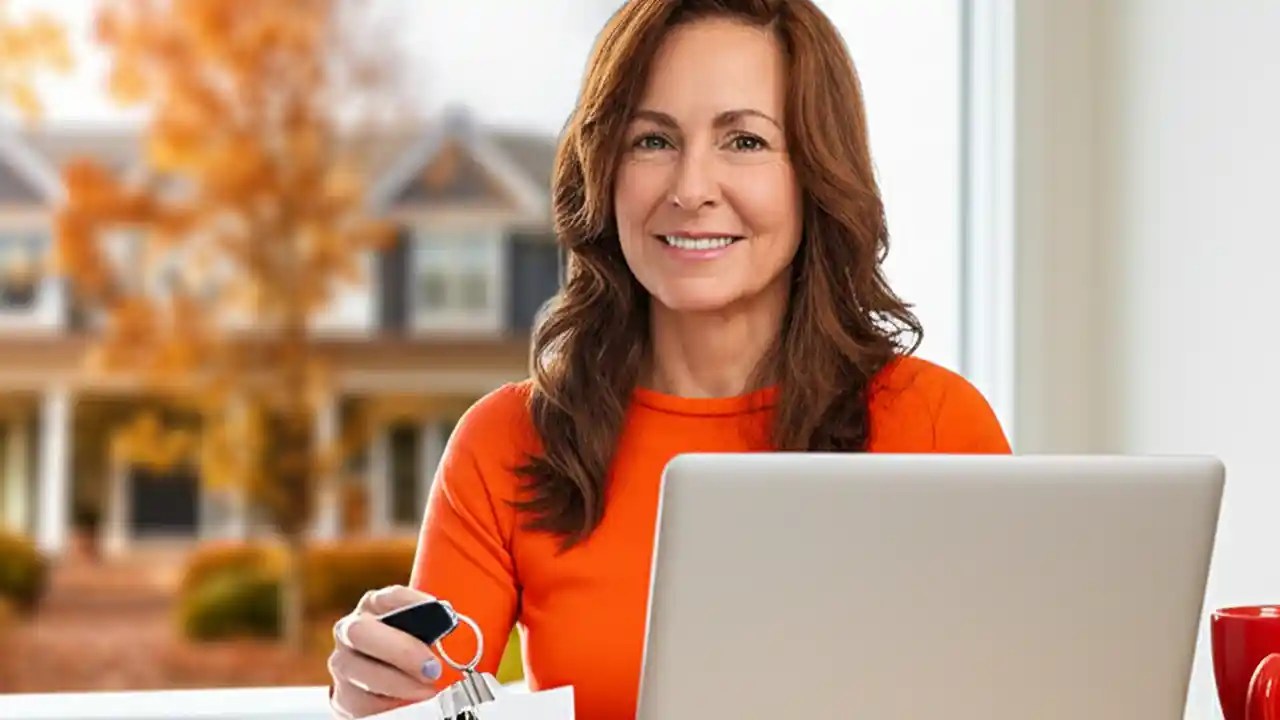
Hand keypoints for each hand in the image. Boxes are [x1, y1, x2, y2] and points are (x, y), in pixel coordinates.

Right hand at [328, 585, 443, 718]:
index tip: (440, 611)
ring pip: (358, 670)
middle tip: (432, 668)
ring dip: (398, 683)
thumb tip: (452, 630)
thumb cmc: (408, 653)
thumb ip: (432, 629)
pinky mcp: (343, 697)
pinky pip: (360, 702)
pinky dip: (388, 705)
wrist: (381, 687)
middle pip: (361, 632)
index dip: (413, 602)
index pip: (389, 597)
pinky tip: (409, 703)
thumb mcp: (420, 635)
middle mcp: (350, 630)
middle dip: (401, 650)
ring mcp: (343, 663)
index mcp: (373, 606)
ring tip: (427, 691)